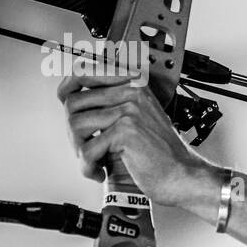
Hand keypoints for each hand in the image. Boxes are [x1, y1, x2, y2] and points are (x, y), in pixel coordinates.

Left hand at [59, 71, 212, 206]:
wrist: (182, 176)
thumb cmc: (161, 154)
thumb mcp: (137, 119)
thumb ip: (111, 105)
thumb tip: (73, 102)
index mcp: (133, 84)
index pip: (85, 71)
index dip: (67, 87)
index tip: (63, 101)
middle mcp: (131, 92)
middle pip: (74, 103)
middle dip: (73, 132)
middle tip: (85, 147)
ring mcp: (129, 110)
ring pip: (76, 125)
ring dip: (79, 150)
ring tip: (93, 161)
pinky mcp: (126, 131)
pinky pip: (88, 149)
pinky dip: (88, 166)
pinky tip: (99, 172)